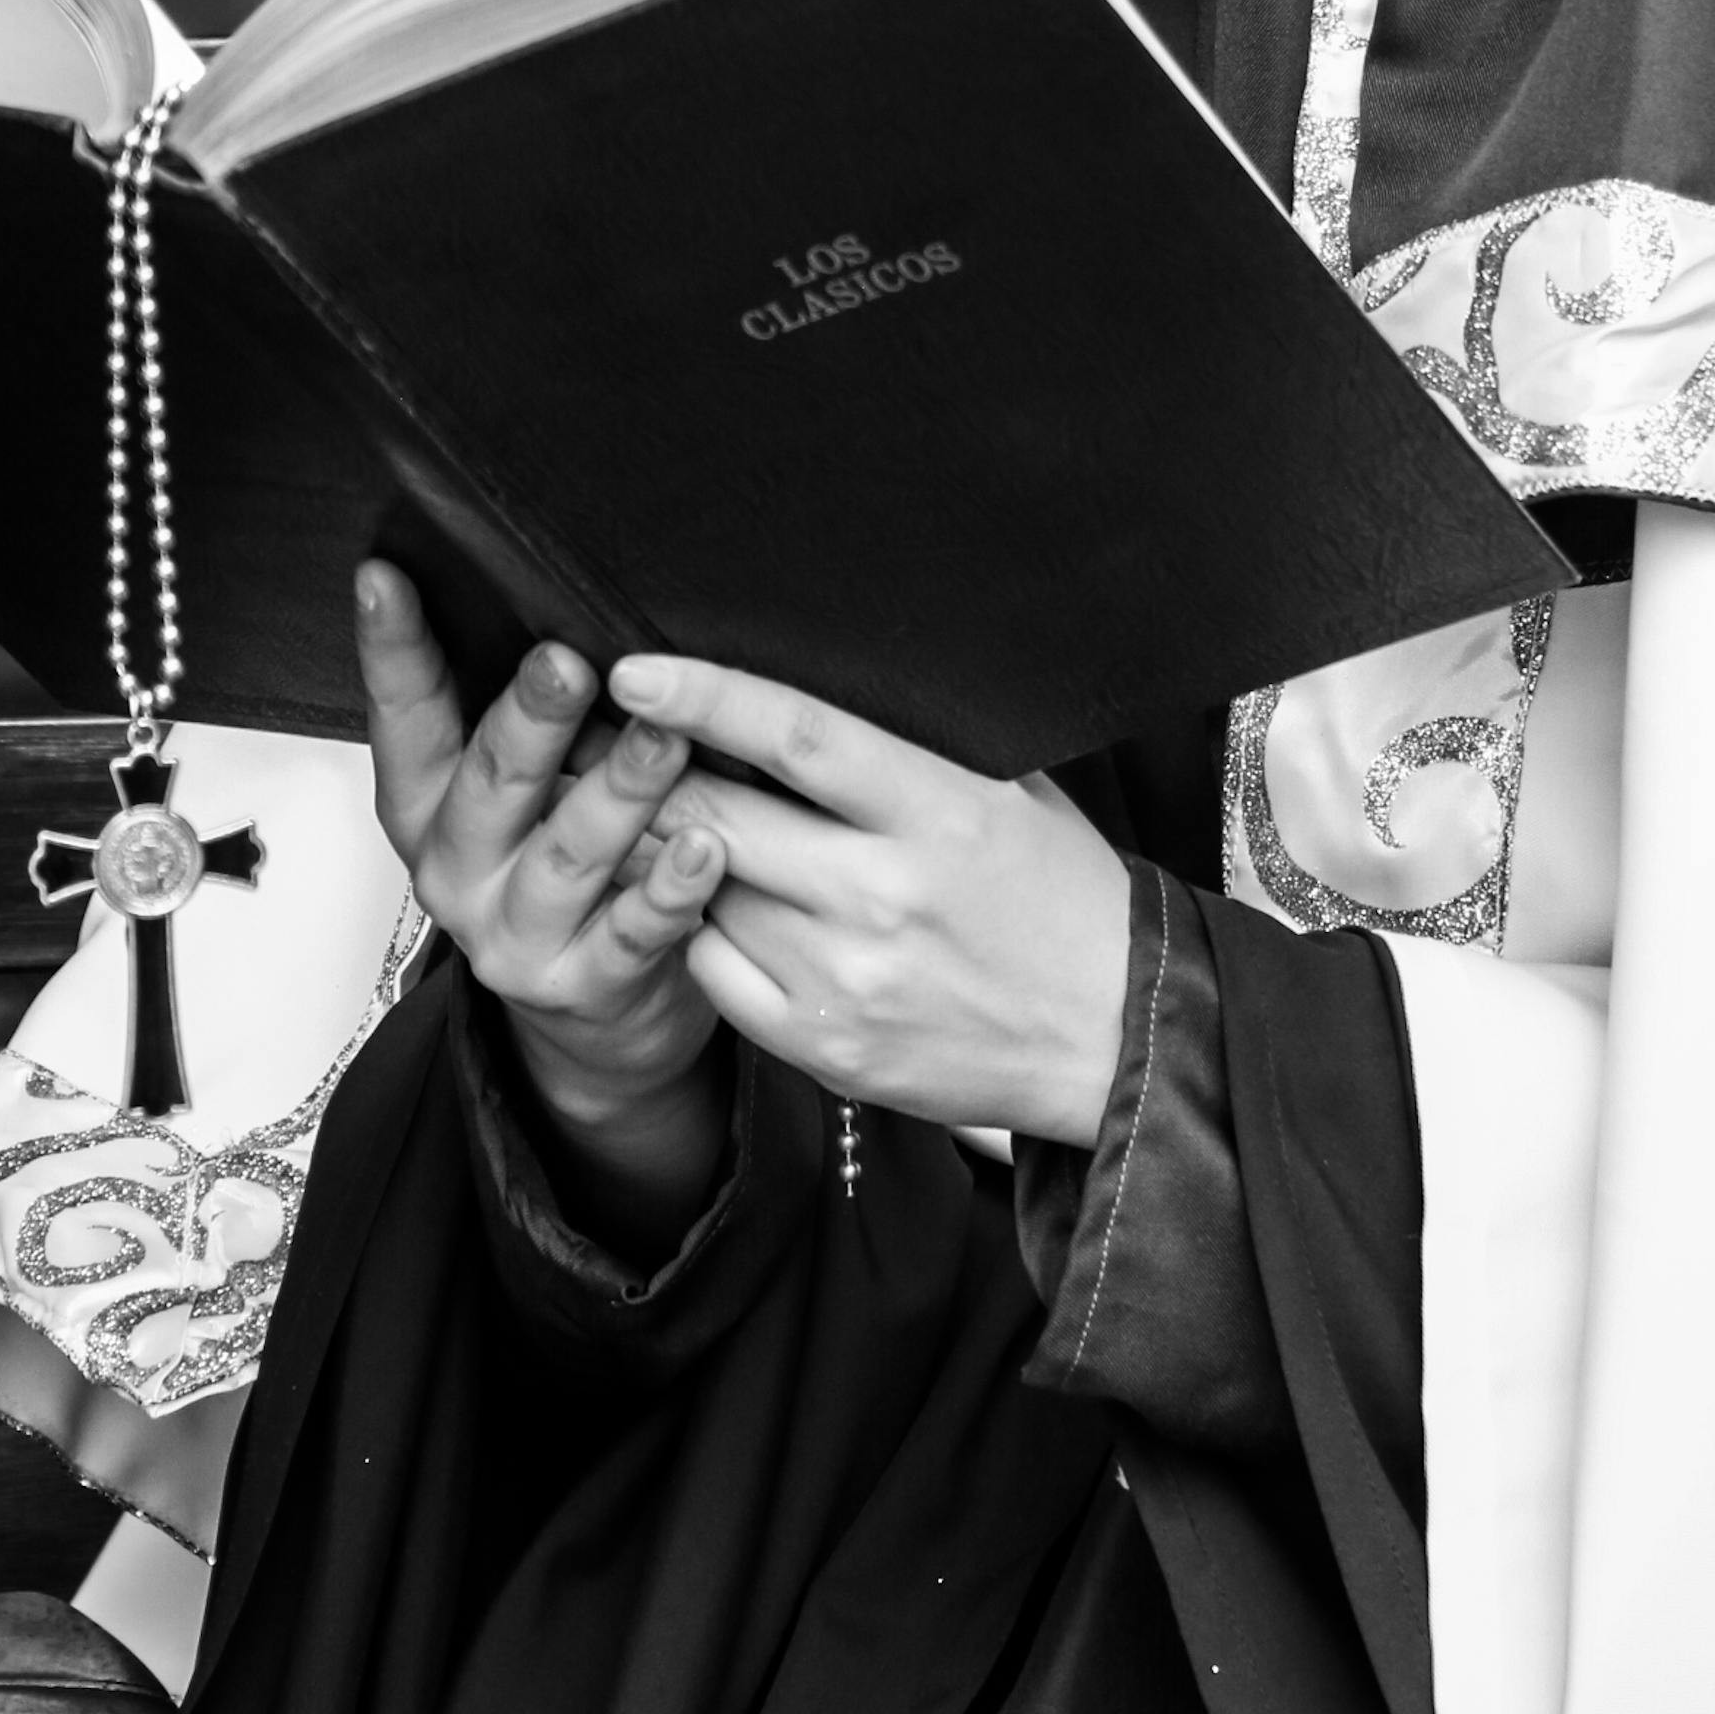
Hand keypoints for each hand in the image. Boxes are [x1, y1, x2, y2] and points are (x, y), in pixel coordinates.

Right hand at [355, 566, 730, 1241]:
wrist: (594, 1022)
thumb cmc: (564, 867)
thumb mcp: (521, 790)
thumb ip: (523, 716)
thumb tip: (547, 582)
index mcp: (427, 803)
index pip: (403, 714)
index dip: (391, 647)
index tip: (384, 575)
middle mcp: (455, 866)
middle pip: (490, 781)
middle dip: (528, 719)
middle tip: (565, 663)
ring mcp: (513, 934)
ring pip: (567, 855)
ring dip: (619, 792)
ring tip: (665, 739)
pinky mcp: (583, 987)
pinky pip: (630, 936)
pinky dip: (668, 893)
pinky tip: (703, 850)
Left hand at [616, 656, 1131, 1147]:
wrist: (1114, 1037)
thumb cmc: (1059, 894)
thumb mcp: (1010, 790)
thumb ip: (914, 737)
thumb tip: (813, 665)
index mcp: (940, 811)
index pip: (794, 736)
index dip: (703, 697)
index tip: (634, 671)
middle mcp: (885, 895)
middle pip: (719, 819)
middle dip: (645, 776)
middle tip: (600, 742)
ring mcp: (848, 978)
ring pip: (702, 894)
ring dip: (670, 853)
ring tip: (651, 818)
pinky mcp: (826, 1047)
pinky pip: (712, 972)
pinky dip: (694, 929)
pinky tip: (706, 902)